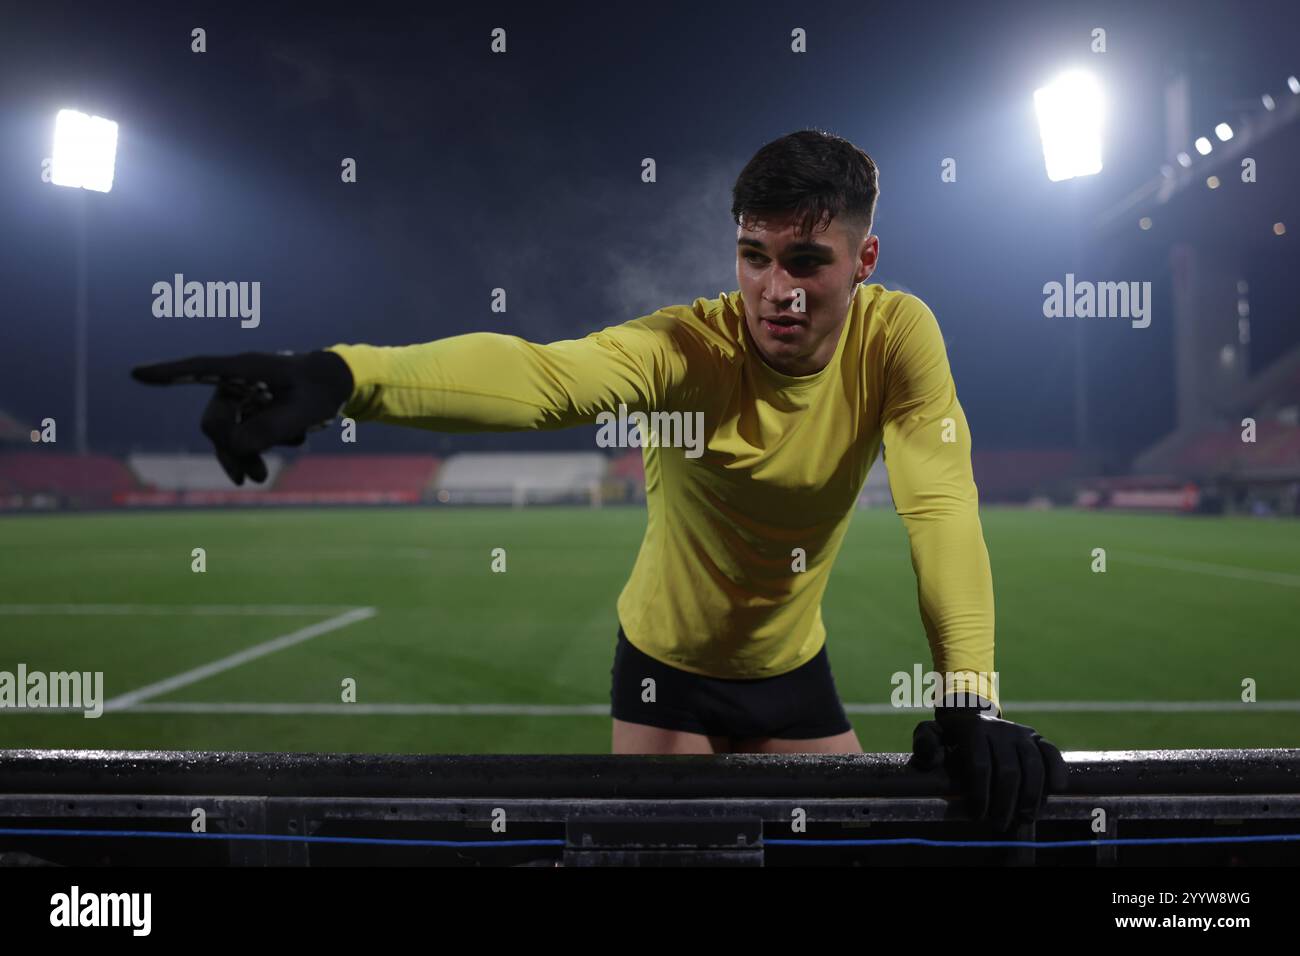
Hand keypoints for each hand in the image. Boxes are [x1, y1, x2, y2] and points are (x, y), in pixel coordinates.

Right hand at [130, 350, 353, 484]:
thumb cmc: (320, 390)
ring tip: (262, 477)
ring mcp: (241, 397)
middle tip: (255, 478)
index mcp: (246, 369)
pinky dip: (261, 446)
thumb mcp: (302, 413)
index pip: (200, 369)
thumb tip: (232, 447)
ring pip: (228, 434)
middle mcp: (237, 382)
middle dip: (230, 451)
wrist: (338, 385)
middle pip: (215, 422)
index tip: (137, 373)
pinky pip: (244, 436)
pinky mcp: (249, 410)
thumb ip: (269, 429)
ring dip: (243, 456)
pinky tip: (295, 440)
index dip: (169, 373)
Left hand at [910, 703, 1066, 830]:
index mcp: (973, 729)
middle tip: (999, 824)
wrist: (973, 716)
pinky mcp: (1037, 737)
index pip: (980, 765)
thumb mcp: (931, 734)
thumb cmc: (951, 736)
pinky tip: (1054, 791)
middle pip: (1008, 770)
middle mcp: (1000, 729)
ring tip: (1024, 818)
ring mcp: (1021, 732)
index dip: (980, 794)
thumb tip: (930, 760)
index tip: (977, 815)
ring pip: (1032, 765)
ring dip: (1030, 796)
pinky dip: (1056, 771)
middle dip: (1004, 802)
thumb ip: (925, 743)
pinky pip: (1051, 753)